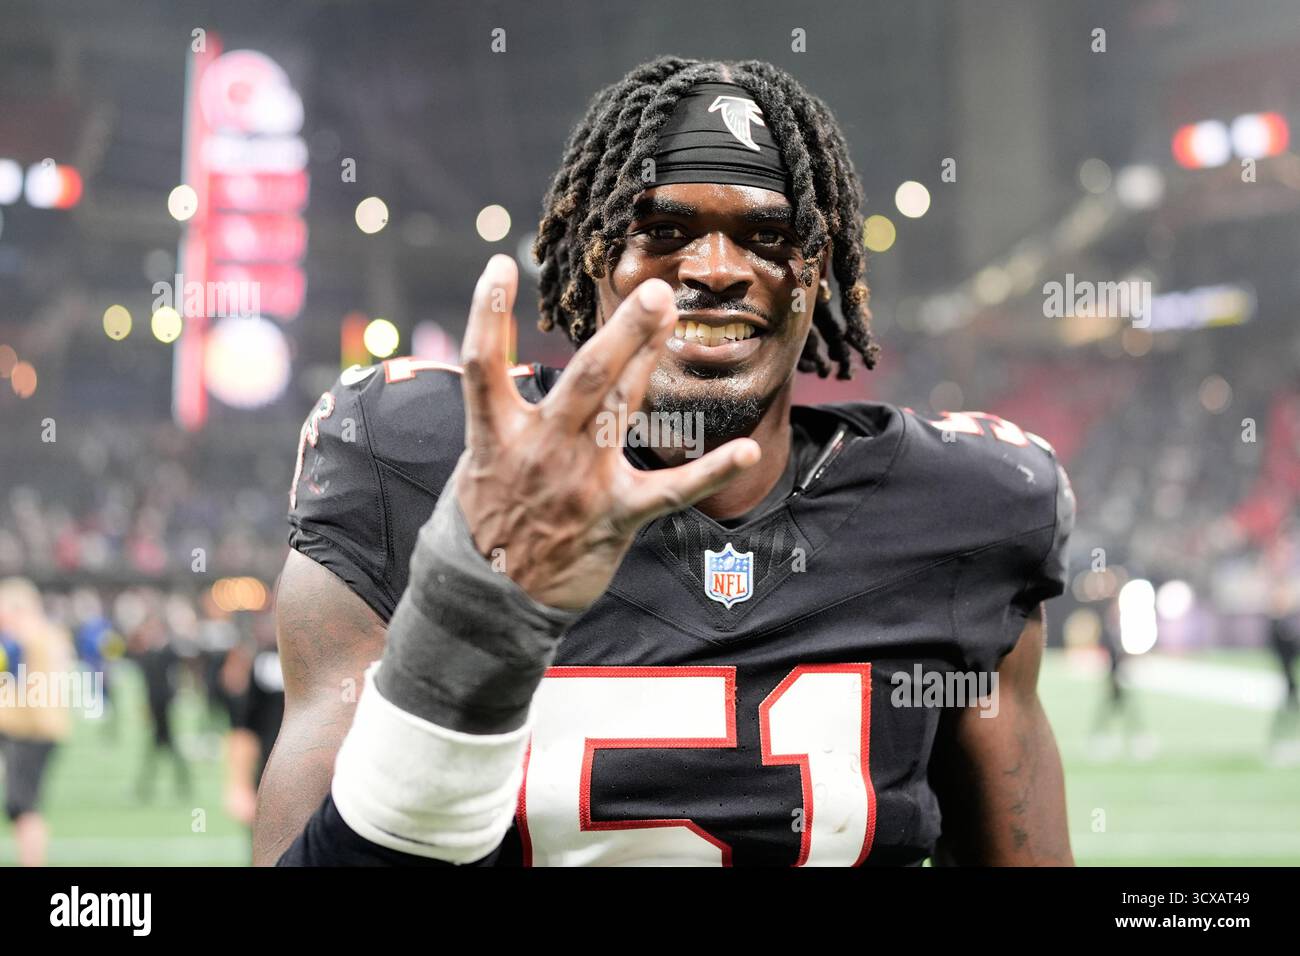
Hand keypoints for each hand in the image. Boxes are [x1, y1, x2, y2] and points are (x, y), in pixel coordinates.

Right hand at [453, 255, 759, 609]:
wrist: (488, 602)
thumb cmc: (488, 523)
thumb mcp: (480, 466)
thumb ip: (504, 419)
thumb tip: (520, 371)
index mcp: (496, 435)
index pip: (485, 363)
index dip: (488, 311)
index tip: (503, 262)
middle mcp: (540, 450)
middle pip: (582, 378)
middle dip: (619, 331)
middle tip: (650, 290)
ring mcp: (581, 482)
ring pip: (620, 409)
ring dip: (647, 359)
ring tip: (671, 316)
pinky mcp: (615, 516)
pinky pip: (670, 492)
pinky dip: (712, 472)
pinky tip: (748, 451)